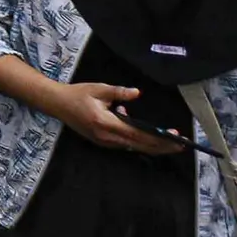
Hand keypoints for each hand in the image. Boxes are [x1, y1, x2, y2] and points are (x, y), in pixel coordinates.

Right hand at [50, 83, 187, 155]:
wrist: (57, 104)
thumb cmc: (77, 94)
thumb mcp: (99, 89)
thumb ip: (119, 92)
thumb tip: (137, 93)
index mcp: (106, 123)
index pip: (138, 134)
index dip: (158, 138)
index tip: (175, 138)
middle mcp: (106, 137)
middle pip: (139, 145)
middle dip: (161, 146)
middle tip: (180, 145)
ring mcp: (103, 141)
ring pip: (133, 146)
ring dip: (151, 144)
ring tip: (167, 140)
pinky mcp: (102, 141)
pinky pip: (125, 144)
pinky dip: (137, 140)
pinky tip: (142, 130)